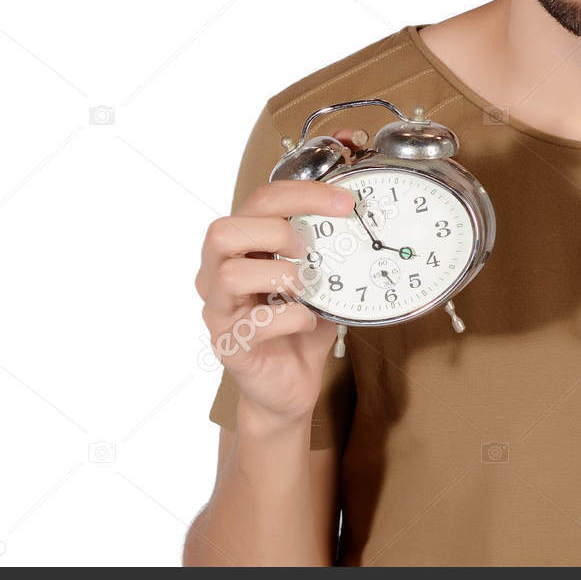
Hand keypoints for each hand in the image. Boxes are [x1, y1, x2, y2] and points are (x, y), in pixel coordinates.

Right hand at [195, 147, 363, 427]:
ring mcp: (218, 311)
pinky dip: (291, 318)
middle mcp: (217, 275)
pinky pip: (254, 324)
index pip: (258, 202)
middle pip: (222, 231)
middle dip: (275, 233)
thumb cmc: (299, 326)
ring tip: (304, 288)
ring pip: (231, 274)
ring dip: (280, 276)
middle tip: (307, 251)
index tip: (344, 202)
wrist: (289, 384)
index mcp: (239, 249)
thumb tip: (363, 222)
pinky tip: (306, 322)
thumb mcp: (318, 281)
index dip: (302, 195)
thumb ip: (327, 252)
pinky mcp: (230, 346)